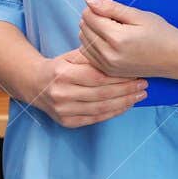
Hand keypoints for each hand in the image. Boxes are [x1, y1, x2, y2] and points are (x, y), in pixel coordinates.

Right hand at [26, 47, 146, 128]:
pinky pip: (95, 119)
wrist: (34, 85)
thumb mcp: (70, 56)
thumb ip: (92, 57)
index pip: (97, 77)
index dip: (118, 77)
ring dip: (124, 103)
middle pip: (101, 94)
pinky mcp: (66, 122)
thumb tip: (120, 56)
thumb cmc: (58, 67)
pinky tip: (126, 106)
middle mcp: (61, 93)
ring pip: (100, 108)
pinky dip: (113, 113)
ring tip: (139, 96)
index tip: (136, 74)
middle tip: (143, 85)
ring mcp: (63, 110)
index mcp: (62, 73)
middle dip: (126, 90)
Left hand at [77, 0, 177, 78]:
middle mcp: (109, 55)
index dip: (95, 8)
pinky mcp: (109, 73)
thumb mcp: (138, 15)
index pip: (89, 17)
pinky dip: (92, 45)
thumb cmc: (160, 34)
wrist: (176, 59)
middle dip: (92, 19)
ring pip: (83, 41)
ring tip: (111, 30)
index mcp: (117, 38)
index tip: (109, 9)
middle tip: (112, 19)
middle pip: (83, 29)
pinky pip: (88, 55)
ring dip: (91, 32)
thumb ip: (110, 7)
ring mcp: (108, 67)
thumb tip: (87, 0)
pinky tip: (107, 41)